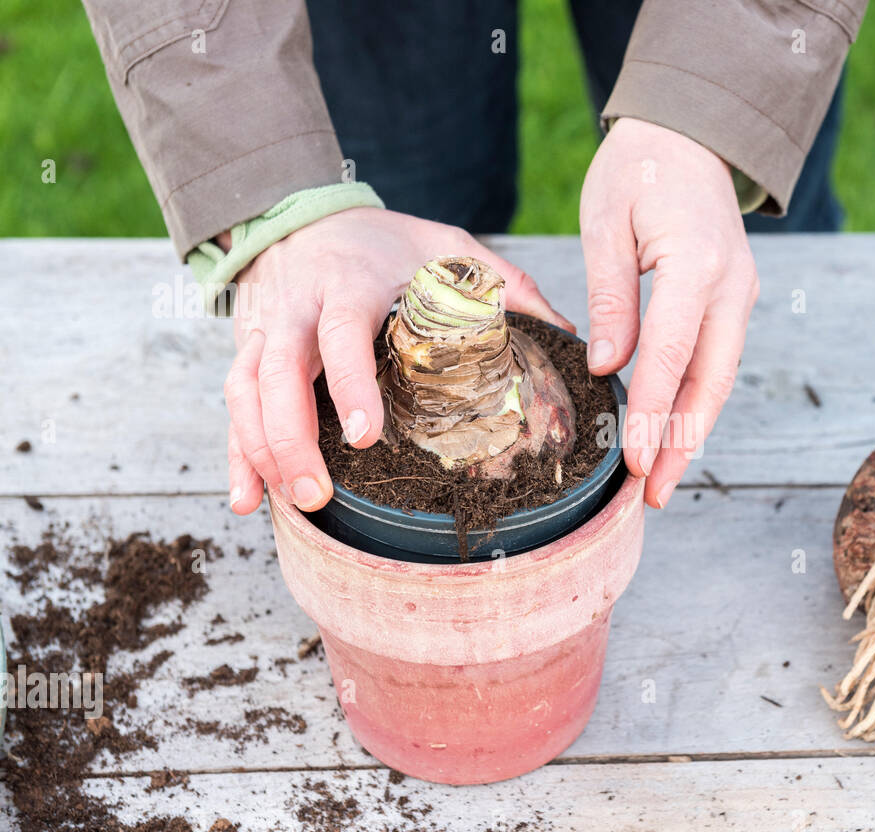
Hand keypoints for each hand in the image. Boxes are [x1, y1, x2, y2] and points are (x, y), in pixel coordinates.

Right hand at [224, 206, 569, 514]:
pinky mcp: (246, 349)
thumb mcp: (446, 246)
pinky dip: (236, 453)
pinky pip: (231, 405)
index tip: (367, 433)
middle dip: (291, 437)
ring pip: (244, 393)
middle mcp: (297, 307)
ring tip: (295, 503)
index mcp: (350, 282)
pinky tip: (249, 500)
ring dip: (261, 451)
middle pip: (277, 374)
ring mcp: (264, 329)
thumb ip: (504, 284)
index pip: (340, 334)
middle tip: (318, 492)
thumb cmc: (384, 240)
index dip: (349, 384)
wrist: (300, 210)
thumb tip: (569, 333)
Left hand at [580, 118, 758, 507]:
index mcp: (698, 262)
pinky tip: (673, 435)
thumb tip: (606, 369)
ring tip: (664, 481)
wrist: (692, 133)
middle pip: (709, 382)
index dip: (652, 413)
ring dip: (692, 432)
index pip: (672, 354)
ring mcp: (739, 296)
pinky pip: (715, 362)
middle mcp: (732, 287)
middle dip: (682, 443)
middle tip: (655, 494)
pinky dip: (695, 403)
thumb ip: (610, 298)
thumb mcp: (606, 223)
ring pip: (718, 380)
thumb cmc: (640, 168)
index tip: (635, 462)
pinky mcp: (733, 302)